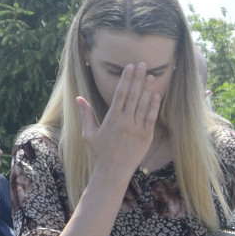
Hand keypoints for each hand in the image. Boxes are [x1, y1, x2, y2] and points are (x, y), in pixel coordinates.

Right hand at [76, 62, 162, 180]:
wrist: (114, 171)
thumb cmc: (100, 152)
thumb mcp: (89, 133)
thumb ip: (86, 114)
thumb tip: (78, 98)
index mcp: (112, 118)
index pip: (120, 93)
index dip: (126, 79)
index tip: (130, 67)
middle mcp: (125, 122)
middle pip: (134, 95)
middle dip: (139, 79)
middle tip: (144, 64)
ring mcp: (137, 129)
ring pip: (144, 105)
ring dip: (148, 89)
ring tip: (152, 76)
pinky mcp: (146, 137)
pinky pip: (151, 119)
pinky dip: (154, 107)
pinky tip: (157, 95)